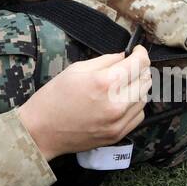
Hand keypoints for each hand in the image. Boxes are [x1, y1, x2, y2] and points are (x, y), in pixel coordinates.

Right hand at [16, 46, 151, 160]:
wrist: (41, 131)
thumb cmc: (54, 98)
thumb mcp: (76, 69)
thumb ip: (105, 61)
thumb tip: (124, 57)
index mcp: (105, 82)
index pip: (139, 63)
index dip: (140, 53)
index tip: (137, 51)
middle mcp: (116, 103)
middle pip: (145, 79)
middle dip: (140, 69)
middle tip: (130, 66)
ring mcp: (118, 121)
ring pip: (144, 98)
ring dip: (138, 87)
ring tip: (124, 83)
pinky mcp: (117, 134)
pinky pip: (139, 115)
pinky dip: (135, 105)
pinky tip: (122, 101)